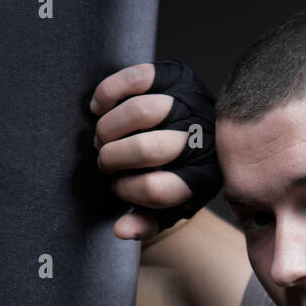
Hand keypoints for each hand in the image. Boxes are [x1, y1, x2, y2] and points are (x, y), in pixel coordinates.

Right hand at [89, 58, 222, 239]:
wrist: (207, 133)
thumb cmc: (182, 175)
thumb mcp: (172, 206)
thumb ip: (148, 222)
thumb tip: (121, 230)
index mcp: (203, 176)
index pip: (156, 190)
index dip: (125, 190)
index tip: (116, 187)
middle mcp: (202, 138)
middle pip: (147, 149)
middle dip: (113, 158)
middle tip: (104, 160)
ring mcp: (192, 103)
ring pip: (141, 111)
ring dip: (108, 128)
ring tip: (101, 137)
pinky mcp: (178, 75)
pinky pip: (139, 77)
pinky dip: (109, 90)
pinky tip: (98, 107)